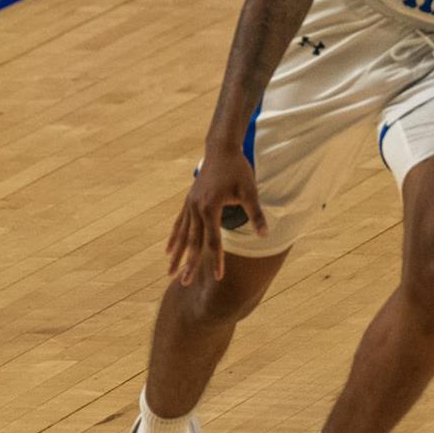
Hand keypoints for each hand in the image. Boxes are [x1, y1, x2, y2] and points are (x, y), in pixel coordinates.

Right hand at [166, 147, 265, 285]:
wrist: (221, 149)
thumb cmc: (238, 170)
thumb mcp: (250, 191)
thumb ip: (256, 214)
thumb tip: (265, 235)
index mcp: (211, 208)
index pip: (214, 241)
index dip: (217, 260)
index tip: (218, 278)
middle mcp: (196, 209)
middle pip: (194, 242)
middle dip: (189, 264)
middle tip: (184, 283)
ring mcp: (190, 205)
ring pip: (183, 236)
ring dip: (177, 255)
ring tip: (169, 273)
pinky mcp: (188, 201)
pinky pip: (179, 224)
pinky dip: (174, 238)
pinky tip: (168, 250)